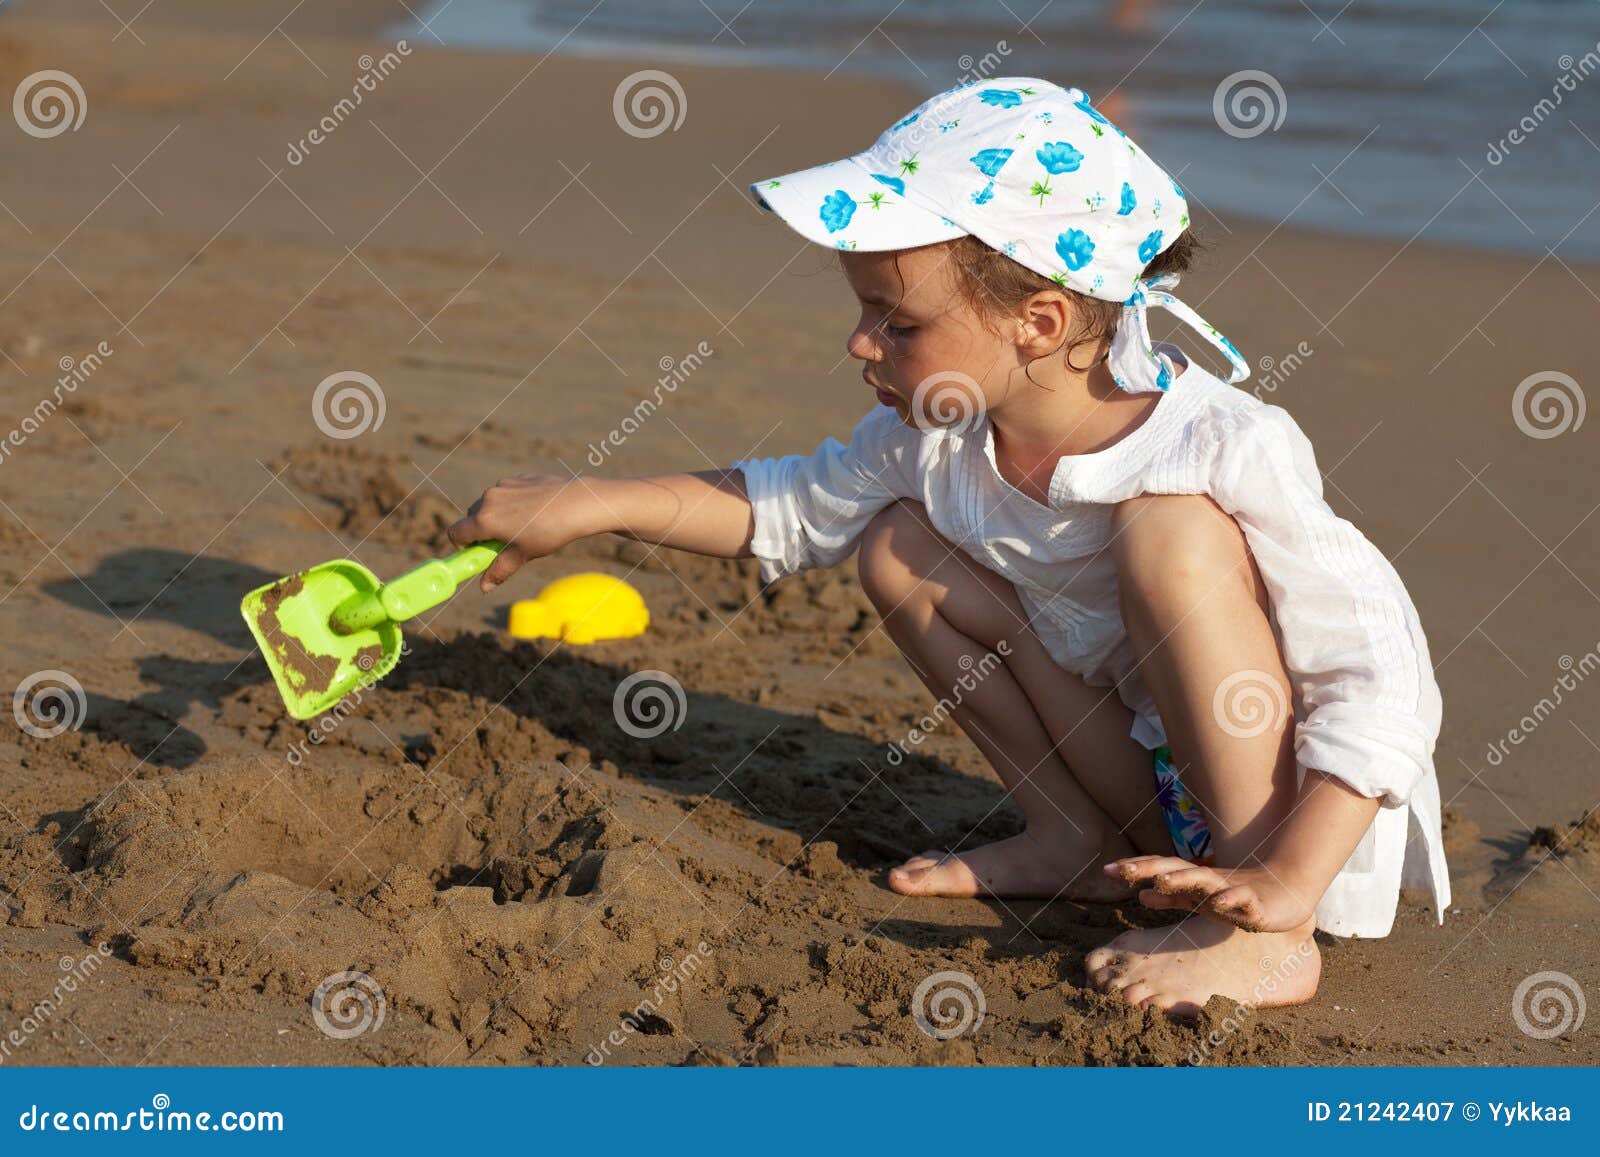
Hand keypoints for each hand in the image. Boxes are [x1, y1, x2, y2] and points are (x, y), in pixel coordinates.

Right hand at [449, 474, 605, 591]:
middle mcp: (488, 500)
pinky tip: (533, 512)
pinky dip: (510, 504)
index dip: (462, 546)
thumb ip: (499, 570)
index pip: (455, 533)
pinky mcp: (516, 478)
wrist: (577, 504)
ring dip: (496, 516)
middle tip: (502, 543)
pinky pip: (505, 493)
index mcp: (484, 520)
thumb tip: (484, 587)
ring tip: (522, 528)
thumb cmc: (549, 532)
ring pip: (488, 504)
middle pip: (471, 518)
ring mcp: (502, 486)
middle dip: (480, 531)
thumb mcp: (522, 555)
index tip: (477, 552)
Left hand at [1102, 855, 1315, 932]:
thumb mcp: (1200, 900)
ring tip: (1162, 880)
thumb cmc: (1237, 896)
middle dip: (1149, 868)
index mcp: (1194, 880)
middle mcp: (1209, 879)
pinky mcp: (1255, 903)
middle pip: (1175, 869)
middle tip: (1123, 870)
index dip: (1134, 869)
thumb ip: (1172, 897)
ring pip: (1204, 880)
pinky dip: (1231, 898)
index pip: (1159, 869)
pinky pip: (1242, 900)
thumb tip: (1141, 895)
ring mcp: (1231, 888)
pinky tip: (1220, 901)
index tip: (1106, 870)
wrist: (1287, 894)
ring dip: (1183, 879)